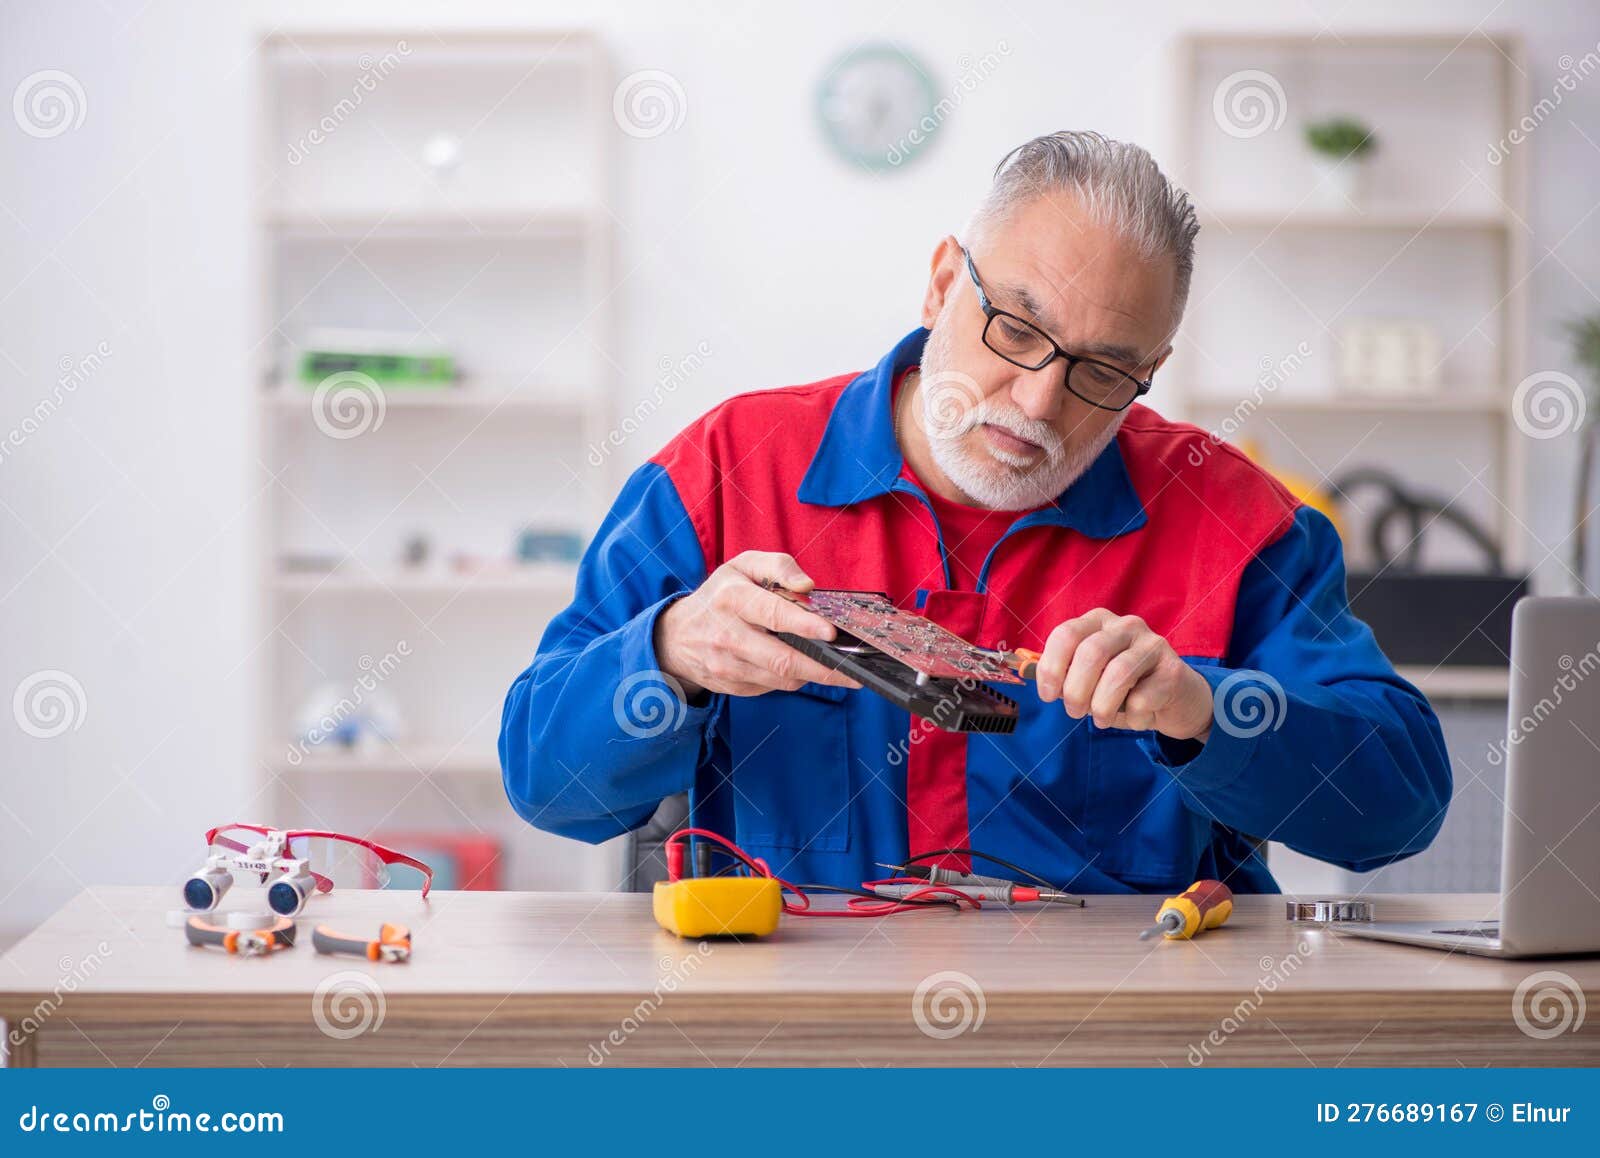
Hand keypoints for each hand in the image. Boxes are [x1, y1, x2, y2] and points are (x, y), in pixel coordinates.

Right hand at [653, 551, 862, 698]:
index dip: (804, 625)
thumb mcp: (741, 566)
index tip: (831, 632)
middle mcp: (728, 635)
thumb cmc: (719, 596)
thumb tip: (807, 586)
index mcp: (732, 598)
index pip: (773, 614)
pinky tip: (801, 666)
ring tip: (837, 668)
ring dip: (813, 674)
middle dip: (823, 667)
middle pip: (782, 659)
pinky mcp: (732, 686)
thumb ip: (778, 566)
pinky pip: (773, 687)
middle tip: (853, 669)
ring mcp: (728, 666)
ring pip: (782, 678)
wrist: (676, 635)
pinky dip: (792, 678)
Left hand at [1032, 609, 1212, 740]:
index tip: (1048, 696)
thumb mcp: (1092, 678)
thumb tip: (1045, 686)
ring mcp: (1152, 644)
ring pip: (1118, 674)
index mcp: (1098, 622)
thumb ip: (1068, 675)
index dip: (1051, 668)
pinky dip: (1133, 717)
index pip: (1066, 634)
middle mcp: (1125, 625)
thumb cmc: (1125, 688)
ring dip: (1102, 707)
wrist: (1176, 699)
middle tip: (1075, 712)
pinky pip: (1143, 698)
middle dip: (1076, 691)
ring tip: (1101, 719)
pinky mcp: (1174, 670)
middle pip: (1091, 653)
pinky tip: (1137, 717)